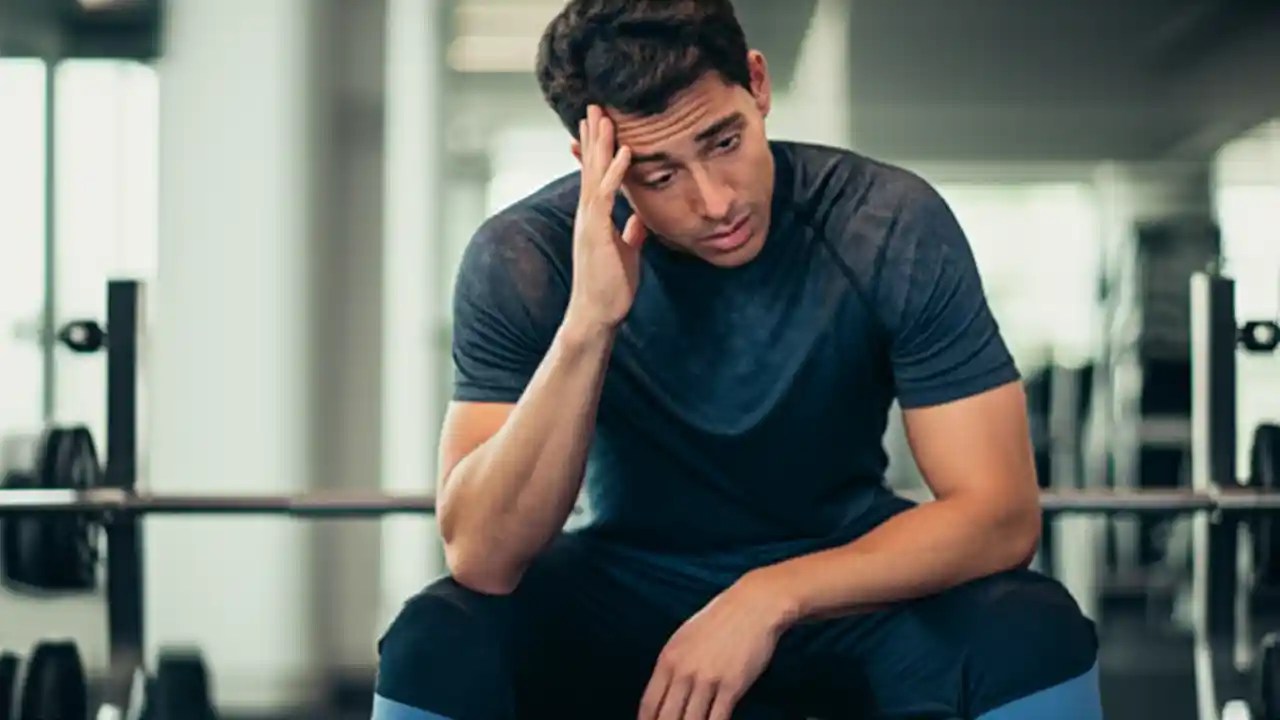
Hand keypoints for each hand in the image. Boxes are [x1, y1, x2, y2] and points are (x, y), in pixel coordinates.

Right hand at [565, 104, 648, 333]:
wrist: (597, 313)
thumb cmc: (610, 286)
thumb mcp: (626, 252)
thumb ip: (631, 232)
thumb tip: (639, 218)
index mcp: (594, 217)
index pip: (595, 175)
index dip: (598, 149)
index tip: (600, 124)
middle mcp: (587, 214)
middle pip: (590, 166)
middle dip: (592, 135)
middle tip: (594, 105)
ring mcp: (589, 221)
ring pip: (595, 173)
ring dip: (601, 144)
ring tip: (604, 116)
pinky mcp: (597, 231)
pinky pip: (605, 195)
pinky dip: (615, 171)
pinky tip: (625, 151)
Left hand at [638, 572, 797, 719]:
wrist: (753, 606)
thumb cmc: (720, 621)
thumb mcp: (685, 638)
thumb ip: (673, 666)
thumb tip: (664, 693)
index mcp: (668, 659)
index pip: (649, 704)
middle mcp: (683, 671)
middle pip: (666, 718)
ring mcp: (707, 679)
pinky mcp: (732, 686)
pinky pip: (717, 719)